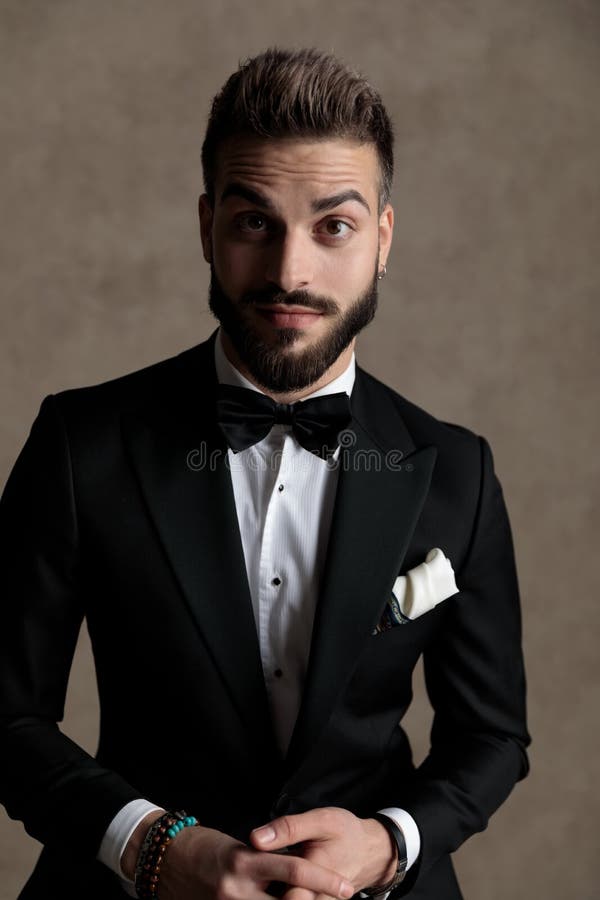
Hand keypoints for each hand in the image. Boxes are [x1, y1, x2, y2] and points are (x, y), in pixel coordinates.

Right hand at [124, 814, 355, 899]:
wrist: (164, 858)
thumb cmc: (206, 845)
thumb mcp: (240, 847)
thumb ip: (266, 862)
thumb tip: (300, 876)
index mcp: (246, 861)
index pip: (296, 871)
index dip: (325, 881)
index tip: (347, 888)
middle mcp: (237, 889)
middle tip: (339, 898)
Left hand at [250, 808, 397, 899]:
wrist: (371, 852)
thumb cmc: (346, 833)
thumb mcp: (321, 821)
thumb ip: (288, 829)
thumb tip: (255, 838)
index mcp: (313, 877)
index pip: (283, 896)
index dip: (255, 889)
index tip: (234, 879)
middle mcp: (315, 899)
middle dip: (260, 892)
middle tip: (240, 882)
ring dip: (267, 893)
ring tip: (251, 883)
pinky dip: (276, 892)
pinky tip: (266, 884)